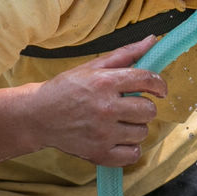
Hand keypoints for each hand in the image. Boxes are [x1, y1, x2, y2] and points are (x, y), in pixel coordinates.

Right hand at [29, 36, 167, 165]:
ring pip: (142, 132)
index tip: (160, 90)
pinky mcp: (98, 153)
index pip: (147, 80)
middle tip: (131, 106)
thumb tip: (152, 40)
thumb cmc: (66, 89)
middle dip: (144, 107)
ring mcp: (102, 133)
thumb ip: (125, 54)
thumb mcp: (93, 66)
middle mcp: (105, 108)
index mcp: (105, 83)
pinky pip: (132, 155)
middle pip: (149, 110)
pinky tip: (120, 139)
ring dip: (136, 127)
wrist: (37, 116)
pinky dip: (130, 149)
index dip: (160, 84)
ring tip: (121, 122)